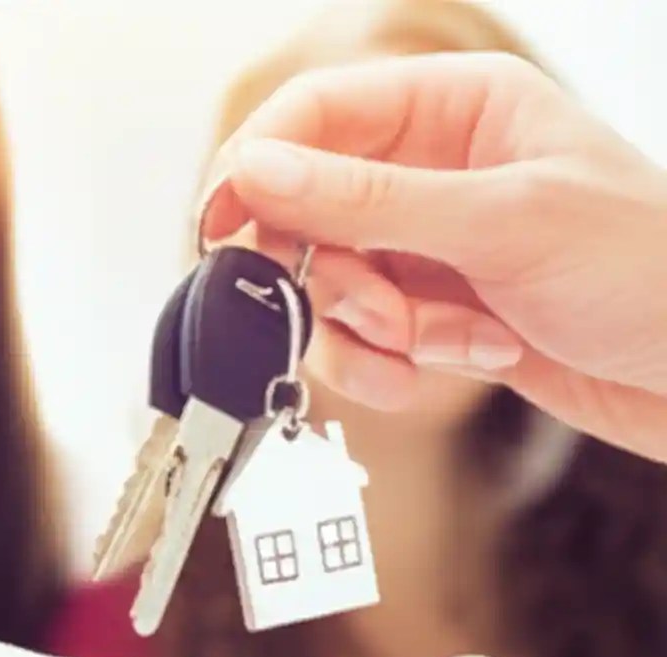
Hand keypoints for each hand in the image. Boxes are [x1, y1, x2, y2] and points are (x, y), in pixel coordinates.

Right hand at [202, 51, 666, 462]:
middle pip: (304, 208)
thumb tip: (252, 170)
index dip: (257, 166)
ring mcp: (424, 240)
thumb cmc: (648, 272)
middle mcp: (429, 167)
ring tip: (443, 343)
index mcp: (454, 106)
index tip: (221, 226)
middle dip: (334, 274)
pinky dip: (394, 360)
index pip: (314, 115)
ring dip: (373, 327)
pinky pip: (360, 332)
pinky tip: (468, 360)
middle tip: (377, 313)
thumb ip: (367, 199)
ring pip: (326, 280)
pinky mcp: (427, 306)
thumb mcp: (503, 224)